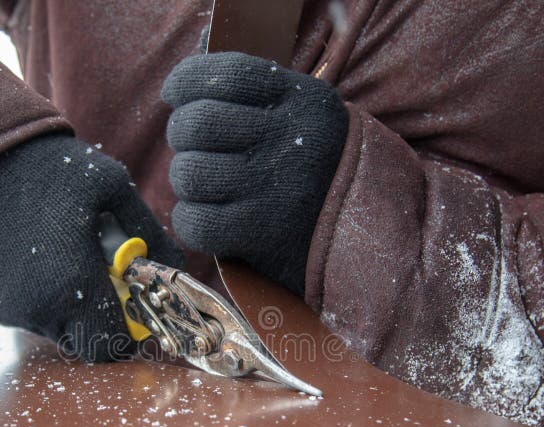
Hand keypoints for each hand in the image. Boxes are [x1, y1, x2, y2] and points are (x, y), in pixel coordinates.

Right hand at [0, 133, 182, 360]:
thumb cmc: (44, 168)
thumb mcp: (111, 185)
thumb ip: (150, 234)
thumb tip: (177, 269)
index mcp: (72, 285)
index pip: (112, 347)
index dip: (128, 330)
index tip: (130, 300)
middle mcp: (36, 310)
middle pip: (86, 342)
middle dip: (102, 317)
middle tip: (100, 273)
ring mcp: (6, 310)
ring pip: (57, 329)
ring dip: (72, 305)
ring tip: (65, 254)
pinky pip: (29, 315)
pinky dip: (43, 297)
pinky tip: (38, 256)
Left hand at [162, 52, 347, 294]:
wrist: (369, 232)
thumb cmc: (318, 169)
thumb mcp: (307, 115)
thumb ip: (255, 92)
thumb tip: (186, 78)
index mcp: (302, 101)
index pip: (226, 74)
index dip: (185, 81)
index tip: (174, 95)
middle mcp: (291, 140)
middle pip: (196, 124)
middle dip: (182, 136)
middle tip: (196, 149)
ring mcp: (276, 189)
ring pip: (189, 174)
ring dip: (188, 181)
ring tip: (209, 186)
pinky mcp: (262, 235)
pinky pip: (195, 222)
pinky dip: (192, 220)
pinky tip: (210, 217)